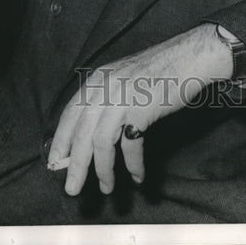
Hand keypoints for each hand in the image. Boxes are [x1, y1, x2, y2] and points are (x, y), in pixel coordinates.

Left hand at [47, 24, 231, 195]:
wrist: (189, 57)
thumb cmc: (159, 70)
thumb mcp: (122, 78)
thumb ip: (105, 99)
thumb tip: (89, 135)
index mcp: (97, 79)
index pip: (69, 114)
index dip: (60, 141)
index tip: (56, 163)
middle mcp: (105, 87)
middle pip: (81, 133)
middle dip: (75, 165)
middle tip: (72, 188)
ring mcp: (122, 97)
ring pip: (101, 142)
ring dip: (103, 170)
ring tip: (107, 187)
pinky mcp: (141, 108)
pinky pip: (131, 145)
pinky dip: (133, 164)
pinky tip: (137, 175)